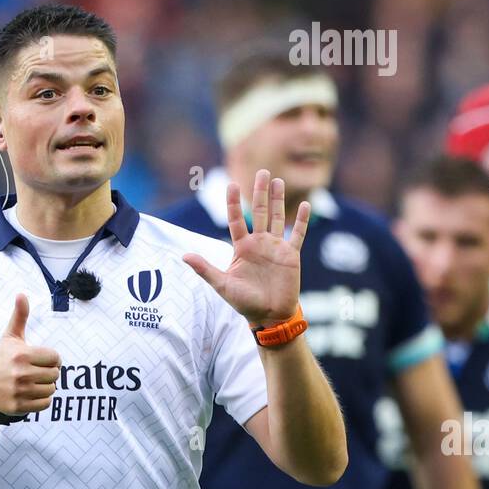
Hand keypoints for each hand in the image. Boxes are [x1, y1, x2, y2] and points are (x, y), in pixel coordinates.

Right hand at [0, 294, 60, 417]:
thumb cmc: (1, 360)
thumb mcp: (9, 337)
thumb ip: (19, 316)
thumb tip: (22, 294)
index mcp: (22, 354)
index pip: (56, 358)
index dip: (51, 359)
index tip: (41, 360)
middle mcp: (21, 373)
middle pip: (55, 374)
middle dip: (48, 373)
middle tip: (35, 372)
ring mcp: (20, 391)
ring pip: (52, 389)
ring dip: (45, 387)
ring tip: (32, 383)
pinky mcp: (19, 406)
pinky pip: (45, 404)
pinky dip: (41, 400)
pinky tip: (30, 394)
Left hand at [183, 168, 308, 326]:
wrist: (269, 316)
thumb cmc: (244, 303)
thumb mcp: (222, 285)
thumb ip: (205, 269)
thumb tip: (183, 256)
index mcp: (242, 248)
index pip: (237, 220)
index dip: (234, 203)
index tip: (231, 184)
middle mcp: (259, 243)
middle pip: (260, 212)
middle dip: (260, 192)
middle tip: (262, 171)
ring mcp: (276, 247)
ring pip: (278, 217)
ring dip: (278, 200)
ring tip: (278, 180)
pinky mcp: (291, 255)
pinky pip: (297, 234)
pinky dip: (301, 220)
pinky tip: (305, 204)